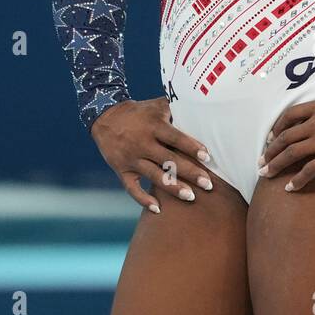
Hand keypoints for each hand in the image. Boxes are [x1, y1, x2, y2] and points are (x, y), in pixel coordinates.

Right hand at [90, 96, 214, 211]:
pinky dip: (143, 200)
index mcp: (154, 126)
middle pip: (169, 161)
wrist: (106, 117)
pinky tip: (158, 210)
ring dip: (174, 188)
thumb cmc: (141, 112)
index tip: (207, 157)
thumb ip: (177, 107)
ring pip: (154, 177)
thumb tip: (203, 107)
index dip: (191, 147)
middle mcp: (142, 143)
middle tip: (209, 184)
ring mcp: (131, 159)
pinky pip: (132, 188)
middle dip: (190, 173)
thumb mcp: (157, 105)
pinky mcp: (121, 170)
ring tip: (191, 197)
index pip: (175, 138)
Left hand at [258, 49, 314, 190]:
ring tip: (266, 175)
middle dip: (270, 150)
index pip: (290, 116)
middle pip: (285, 137)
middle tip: (261, 161)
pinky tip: (289, 188)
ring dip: (276, 165)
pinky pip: (308, 170)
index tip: (270, 137)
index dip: (277, 127)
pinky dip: (296, 180)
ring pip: (290, 154)